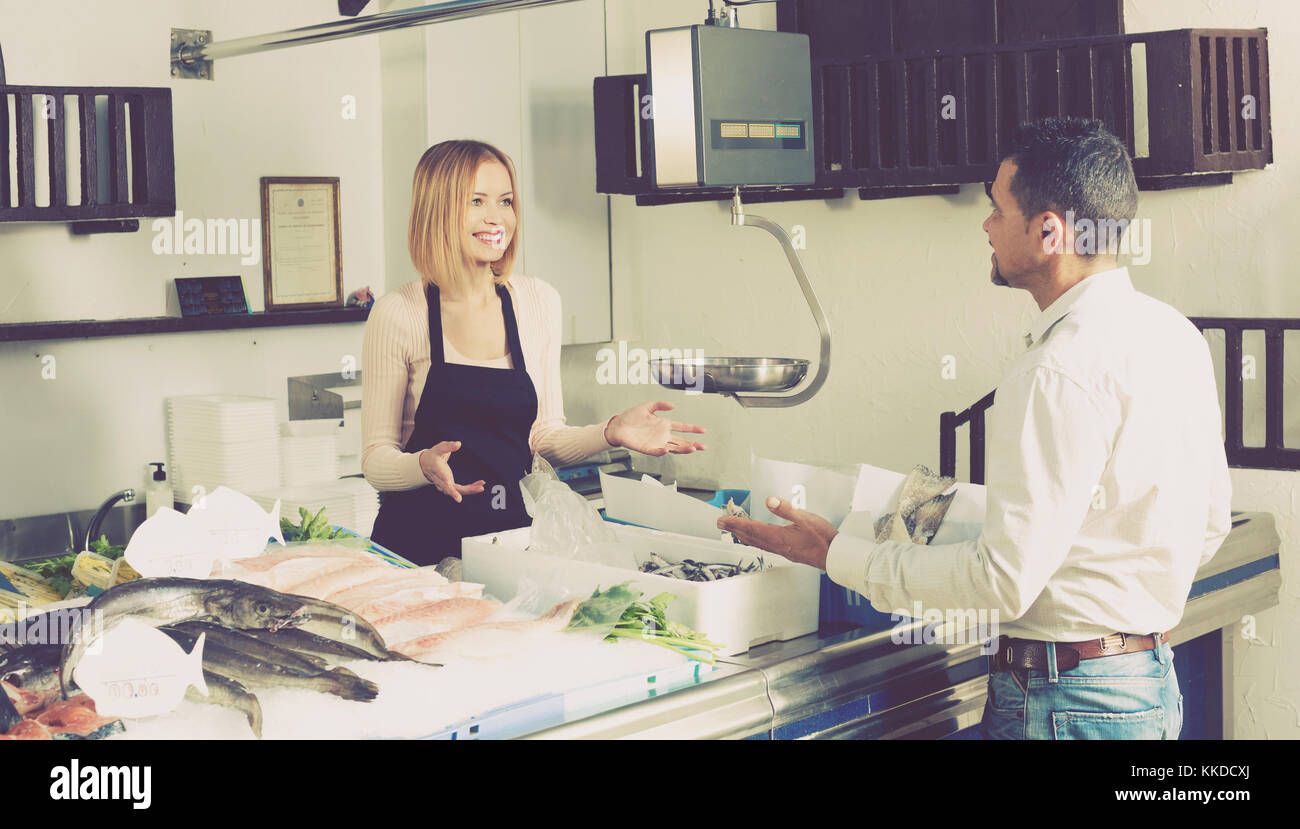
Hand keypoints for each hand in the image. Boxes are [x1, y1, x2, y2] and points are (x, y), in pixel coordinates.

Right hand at [418, 441, 484, 502]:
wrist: (427, 464)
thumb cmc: (435, 455)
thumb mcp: (440, 448)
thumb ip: (449, 446)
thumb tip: (458, 444)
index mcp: (436, 469)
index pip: (440, 477)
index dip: (444, 481)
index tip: (448, 484)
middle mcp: (440, 480)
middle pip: (447, 488)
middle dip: (455, 493)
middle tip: (460, 498)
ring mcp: (445, 485)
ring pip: (457, 491)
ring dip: (469, 490)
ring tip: (481, 487)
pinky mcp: (451, 486)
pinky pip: (462, 489)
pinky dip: (471, 488)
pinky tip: (480, 484)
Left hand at [604, 401, 705, 455]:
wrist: (618, 425)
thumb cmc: (631, 416)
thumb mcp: (647, 406)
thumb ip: (660, 404)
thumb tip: (672, 405)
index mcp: (664, 425)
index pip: (682, 428)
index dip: (693, 429)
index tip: (703, 430)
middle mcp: (662, 435)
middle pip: (681, 441)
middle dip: (692, 444)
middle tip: (702, 446)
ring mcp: (656, 443)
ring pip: (673, 448)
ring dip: (682, 449)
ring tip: (692, 449)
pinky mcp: (647, 448)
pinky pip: (657, 451)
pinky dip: (662, 451)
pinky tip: (667, 449)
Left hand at [717, 496, 837, 570]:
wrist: (834, 555)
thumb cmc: (822, 537)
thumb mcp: (805, 518)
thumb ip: (785, 509)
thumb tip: (768, 500)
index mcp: (778, 536)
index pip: (751, 528)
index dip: (735, 523)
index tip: (722, 520)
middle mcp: (776, 545)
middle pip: (750, 537)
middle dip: (734, 530)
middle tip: (721, 524)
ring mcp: (781, 550)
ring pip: (756, 542)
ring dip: (743, 536)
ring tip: (733, 531)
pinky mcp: (787, 552)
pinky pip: (764, 546)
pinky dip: (754, 540)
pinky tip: (756, 539)